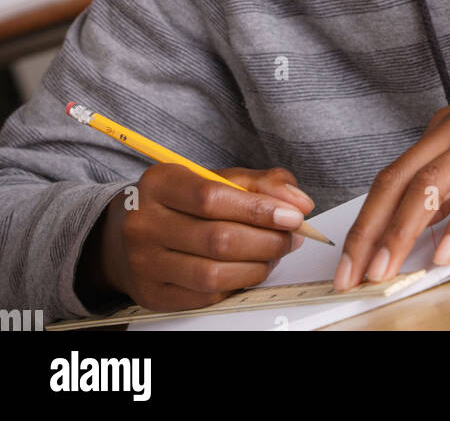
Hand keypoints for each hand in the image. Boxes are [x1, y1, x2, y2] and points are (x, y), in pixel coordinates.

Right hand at [88, 165, 314, 313]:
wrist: (124, 235)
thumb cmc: (179, 202)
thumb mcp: (212, 178)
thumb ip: (258, 183)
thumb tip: (300, 201)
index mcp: (159, 183)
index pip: (212, 197)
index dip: (259, 208)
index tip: (293, 214)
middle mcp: (145, 223)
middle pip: (218, 239)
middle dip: (266, 241)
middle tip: (291, 237)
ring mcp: (145, 263)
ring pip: (213, 274)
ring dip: (256, 267)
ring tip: (273, 255)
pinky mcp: (152, 295)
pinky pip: (205, 297)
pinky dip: (236, 286)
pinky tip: (249, 271)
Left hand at [332, 69, 449, 290]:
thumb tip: (427, 228)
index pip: (393, 175)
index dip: (365, 220)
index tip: (350, 260)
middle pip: (399, 180)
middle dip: (370, 232)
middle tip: (352, 274)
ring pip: (431, 184)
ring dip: (402, 233)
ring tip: (385, 270)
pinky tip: (446, 252)